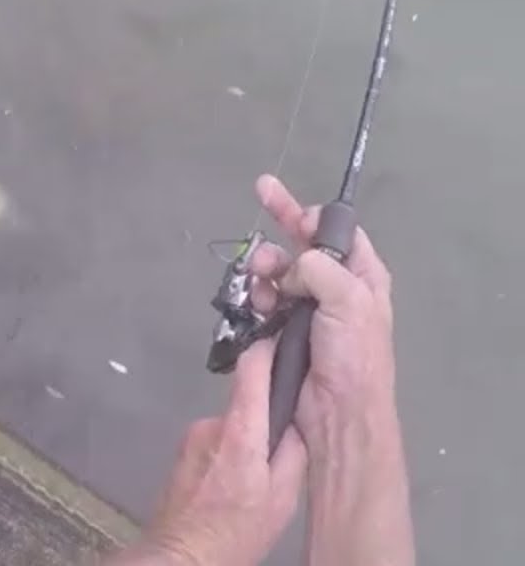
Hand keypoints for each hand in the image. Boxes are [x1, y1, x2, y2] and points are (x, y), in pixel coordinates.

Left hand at [109, 340, 306, 565]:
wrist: (180, 556)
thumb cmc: (236, 531)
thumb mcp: (282, 499)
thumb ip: (293, 453)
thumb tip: (296, 421)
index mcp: (239, 431)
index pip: (251, 370)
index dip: (267, 350)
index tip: (283, 340)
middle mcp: (210, 425)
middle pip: (244, 407)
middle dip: (263, 426)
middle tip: (276, 459)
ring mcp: (190, 439)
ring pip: (230, 430)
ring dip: (243, 447)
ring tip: (250, 485)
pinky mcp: (180, 455)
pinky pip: (213, 445)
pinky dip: (226, 459)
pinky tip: (229, 490)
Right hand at [247, 174, 413, 565]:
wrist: (335, 414)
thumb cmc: (353, 356)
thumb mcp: (349, 300)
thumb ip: (319, 266)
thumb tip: (290, 268)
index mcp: (362, 277)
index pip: (337, 231)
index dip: (310, 214)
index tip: (282, 203)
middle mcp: (335, 289)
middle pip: (301, 247)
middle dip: (279, 235)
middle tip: (259, 225)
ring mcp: (307, 311)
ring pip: (276, 273)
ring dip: (264, 270)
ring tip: (258, 282)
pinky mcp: (282, 331)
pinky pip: (263, 301)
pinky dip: (256, 297)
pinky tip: (255, 304)